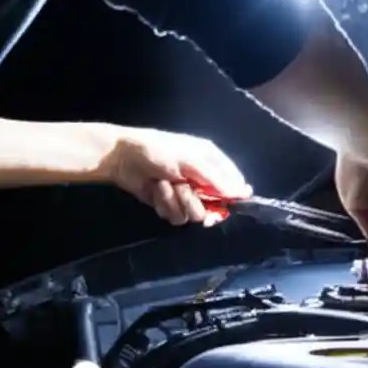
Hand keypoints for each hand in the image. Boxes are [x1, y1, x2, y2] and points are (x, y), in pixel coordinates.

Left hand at [96, 126, 251, 225]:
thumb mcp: (191, 160)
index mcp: (211, 161)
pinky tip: (155, 190)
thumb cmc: (159, 151)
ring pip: (194, 214)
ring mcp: (185, 193)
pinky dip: (164, 204)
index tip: (228, 203)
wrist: (123, 159)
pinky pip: (176, 217)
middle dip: (197, 201)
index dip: (233, 195)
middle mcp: (201, 179)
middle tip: (186, 191)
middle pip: (215, 206)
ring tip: (164, 185)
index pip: (234, 182)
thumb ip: (217, 179)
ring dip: (177, 201)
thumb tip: (244, 192)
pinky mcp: (168, 204)